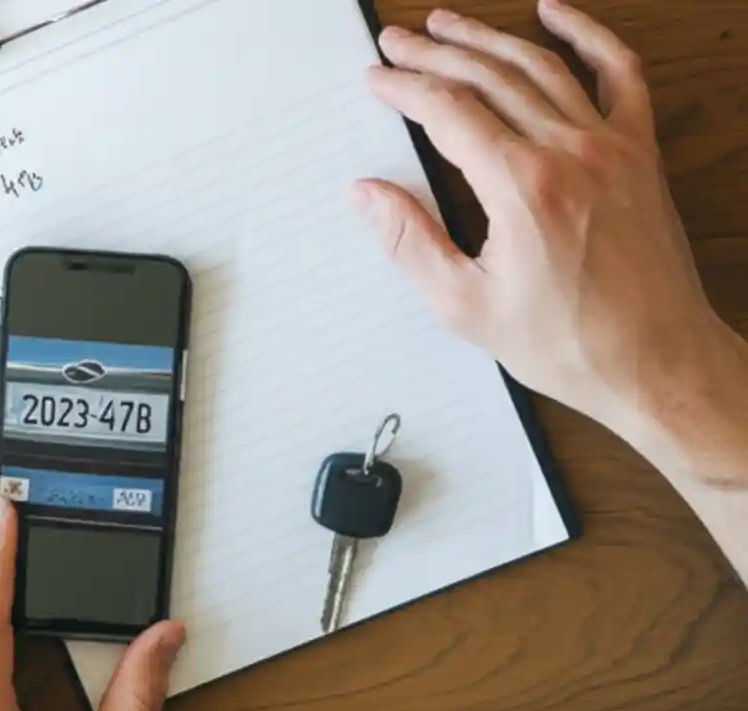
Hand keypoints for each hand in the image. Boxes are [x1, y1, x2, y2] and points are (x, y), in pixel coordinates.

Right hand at [352, 0, 733, 439]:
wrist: (656, 362)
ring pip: (541, 66)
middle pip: (489, 77)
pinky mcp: (640, 153)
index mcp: (522, 187)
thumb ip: (410, 242)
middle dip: (434, 54)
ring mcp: (611, 145)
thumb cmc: (568, 343)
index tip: (376, 79)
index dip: (404, 88)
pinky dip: (588, 37)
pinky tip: (555, 15)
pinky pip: (619, 73)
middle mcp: (569, 152)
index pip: (448, 112)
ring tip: (448, 24)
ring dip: (488, 39)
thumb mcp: (465, 305)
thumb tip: (367, 193)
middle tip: (396, 41)